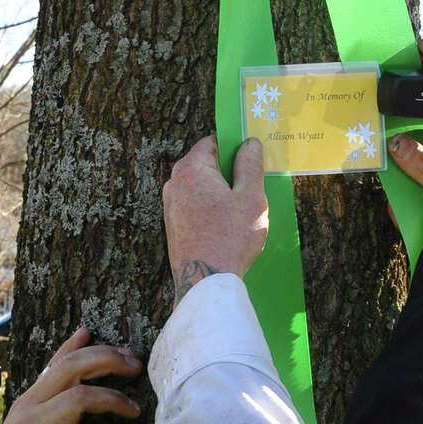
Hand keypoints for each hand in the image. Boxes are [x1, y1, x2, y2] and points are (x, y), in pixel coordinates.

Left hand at [0, 328, 141, 423]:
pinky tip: (84, 334)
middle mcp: (27, 407)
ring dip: (95, 354)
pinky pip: (51, 368)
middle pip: (70, 368)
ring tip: (127, 355)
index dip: (111, 400)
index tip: (135, 412)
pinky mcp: (28, 401)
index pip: (79, 399)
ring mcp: (25, 400)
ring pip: (61, 363)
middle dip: (107, 361)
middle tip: (137, 366)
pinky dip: (70, 349)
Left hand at [163, 135, 268, 304]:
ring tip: (241, 212)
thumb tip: (249, 143)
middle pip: (206, 165)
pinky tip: (227, 226)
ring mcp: (170, 205)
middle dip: (229, 172)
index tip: (251, 159)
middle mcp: (174, 183)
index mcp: (191, 169)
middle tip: (252, 188)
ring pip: (201, 188)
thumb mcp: (250, 197)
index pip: (212, 142)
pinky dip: (211, 210)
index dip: (234, 147)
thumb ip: (250, 165)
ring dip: (221, 193)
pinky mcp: (173, 225)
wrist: (204, 281)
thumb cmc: (230, 238)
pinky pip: (195, 207)